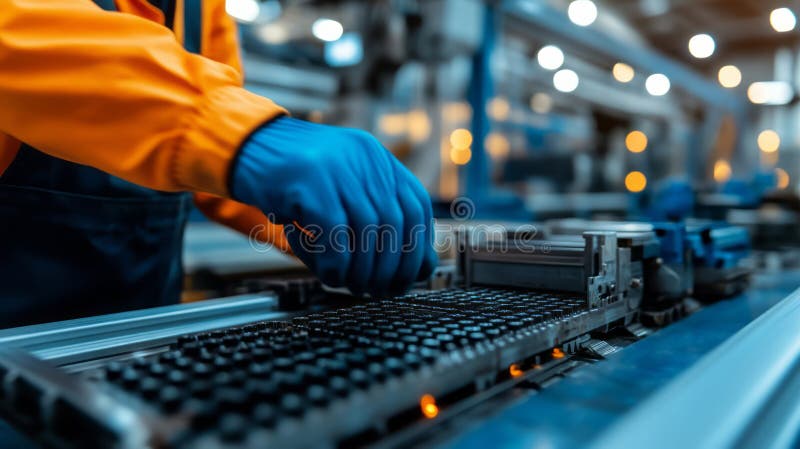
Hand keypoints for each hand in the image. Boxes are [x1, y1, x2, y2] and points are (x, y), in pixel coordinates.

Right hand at [232, 117, 437, 295]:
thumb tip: (409, 267)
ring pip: (368, 230)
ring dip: (363, 270)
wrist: (241, 149)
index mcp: (374, 157)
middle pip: (396, 222)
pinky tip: (331, 276)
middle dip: (391, 266)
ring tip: (353, 286)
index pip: (415, 205)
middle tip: (380, 290)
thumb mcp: (338, 188)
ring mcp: (336, 165)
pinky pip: (335, 233)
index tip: (409, 275)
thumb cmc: (290, 179)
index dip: (417, 246)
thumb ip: (369, 215)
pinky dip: (337, 264)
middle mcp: (362, 157)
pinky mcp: (309, 180)